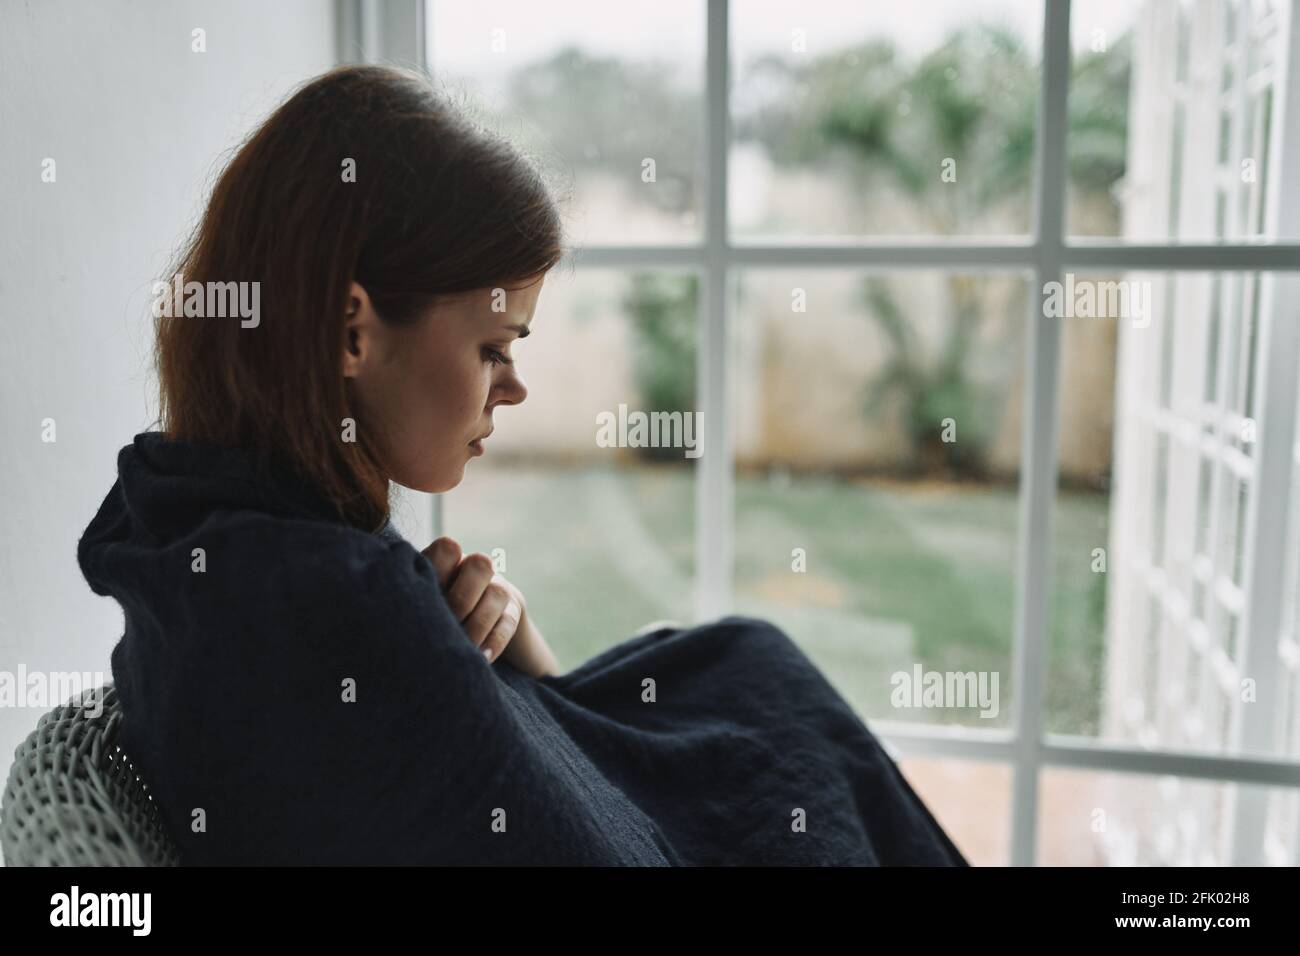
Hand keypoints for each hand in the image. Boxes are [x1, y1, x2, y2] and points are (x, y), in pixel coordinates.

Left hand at [421, 536, 560, 677]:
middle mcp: (474, 570)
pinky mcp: (512, 612)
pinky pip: (508, 622)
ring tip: (463, 648)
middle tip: (445, 625)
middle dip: (462, 598)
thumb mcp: (419, 607)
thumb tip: (398, 623)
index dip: (438, 566)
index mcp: (446, 563)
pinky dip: (494, 640)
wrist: (468, 633)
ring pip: (497, 593)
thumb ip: (412, 602)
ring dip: (478, 624)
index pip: (448, 548)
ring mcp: (498, 588)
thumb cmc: (428, 619)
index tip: (424, 594)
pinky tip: (480, 657)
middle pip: (480, 564)